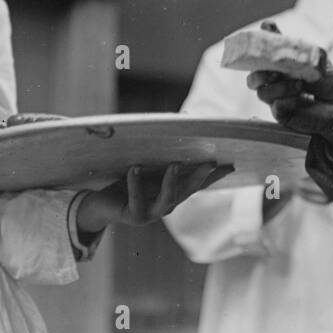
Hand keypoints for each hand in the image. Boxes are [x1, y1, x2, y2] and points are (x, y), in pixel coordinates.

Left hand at [76, 162, 232, 237]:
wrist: (101, 205)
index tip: (231, 164)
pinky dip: (135, 183)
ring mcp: (152, 213)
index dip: (215, 175)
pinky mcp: (135, 215)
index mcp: (174, 192)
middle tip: (212, 161)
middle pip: (188, 190)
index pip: (198, 182)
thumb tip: (186, 117)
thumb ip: (165, 149)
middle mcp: (167, 204)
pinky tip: (134, 168)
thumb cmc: (126, 180)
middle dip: (201, 176)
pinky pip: (137, 198)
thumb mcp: (148, 163)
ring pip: (167, 199)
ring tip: (174, 164)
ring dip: (172, 182)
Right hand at [246, 43, 332, 152]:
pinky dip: (287, 100)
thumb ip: (291, 44)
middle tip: (272, 70)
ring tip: (299, 84)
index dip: (255, 48)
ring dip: (280, 87)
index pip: (259, 58)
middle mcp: (274, 83)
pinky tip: (301, 98)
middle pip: (253, 78)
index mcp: (279, 67)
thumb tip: (268, 25)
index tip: (264, 38)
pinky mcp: (282, 114)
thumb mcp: (312, 56)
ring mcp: (277, 99)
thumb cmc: (326, 80)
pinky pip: (276, 106)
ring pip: (262, 92)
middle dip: (258, 73)